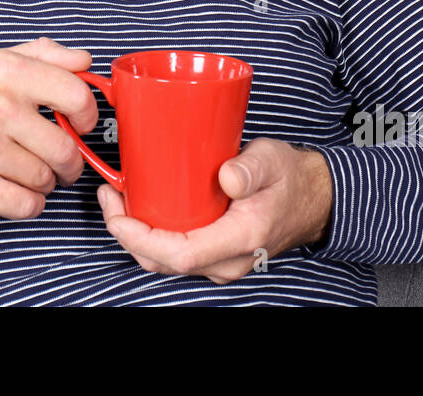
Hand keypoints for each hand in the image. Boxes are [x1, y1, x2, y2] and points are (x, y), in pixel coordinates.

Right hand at [0, 37, 98, 216]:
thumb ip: (43, 55)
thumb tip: (85, 61)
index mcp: (7, 71)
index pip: (75, 95)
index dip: (87, 115)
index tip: (82, 125)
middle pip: (64, 148)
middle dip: (69, 161)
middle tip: (59, 161)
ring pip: (46, 179)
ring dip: (44, 182)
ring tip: (26, 171)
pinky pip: (26, 205)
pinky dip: (29, 203)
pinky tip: (14, 190)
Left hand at [98, 138, 332, 283]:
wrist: (313, 197)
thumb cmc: (290, 178)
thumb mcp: (272, 161)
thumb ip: (250, 168)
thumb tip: (226, 176)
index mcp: (240, 238)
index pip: (180, 254)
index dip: (141, 238)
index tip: (117, 213)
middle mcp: (228, 260)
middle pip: (164, 262)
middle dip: (127, 233)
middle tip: (110, 194)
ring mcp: (221, 261)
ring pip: (166, 261)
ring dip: (136, 234)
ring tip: (118, 197)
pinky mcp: (215, 253)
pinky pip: (175, 252)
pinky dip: (151, 235)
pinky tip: (139, 207)